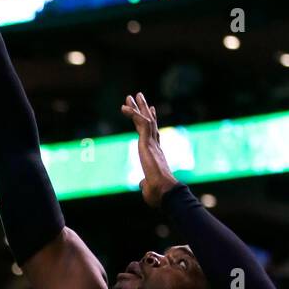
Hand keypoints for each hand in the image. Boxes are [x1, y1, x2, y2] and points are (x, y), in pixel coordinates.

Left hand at [121, 93, 177, 207]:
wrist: (164, 191)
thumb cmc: (159, 193)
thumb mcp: (148, 186)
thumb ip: (145, 182)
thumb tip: (142, 184)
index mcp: (156, 154)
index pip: (154, 134)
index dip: (152, 122)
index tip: (151, 111)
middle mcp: (156, 145)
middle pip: (150, 122)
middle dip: (144, 108)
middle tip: (138, 96)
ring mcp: (152, 143)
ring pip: (145, 119)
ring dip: (138, 106)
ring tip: (131, 95)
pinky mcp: (147, 143)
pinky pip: (140, 123)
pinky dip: (132, 114)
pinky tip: (124, 107)